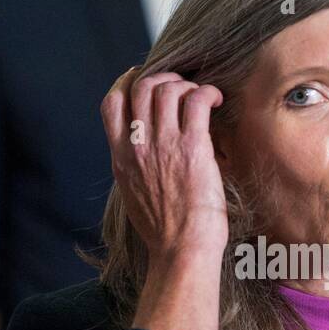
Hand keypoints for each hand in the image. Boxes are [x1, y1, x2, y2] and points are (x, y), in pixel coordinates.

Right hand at [101, 66, 227, 261]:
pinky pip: (197, 100)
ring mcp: (163, 145)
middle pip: (141, 87)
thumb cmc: (164, 232)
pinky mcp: (192, 148)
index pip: (112, 103)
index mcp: (121, 157)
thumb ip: (134, 168)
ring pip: (168, 88)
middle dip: (164, 77)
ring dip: (188, 85)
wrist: (180, 251)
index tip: (143, 78)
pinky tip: (217, 100)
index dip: (127, 82)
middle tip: (182, 87)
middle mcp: (137, 146)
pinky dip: (207, 92)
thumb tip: (143, 153)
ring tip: (202, 98)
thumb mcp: (133, 195)